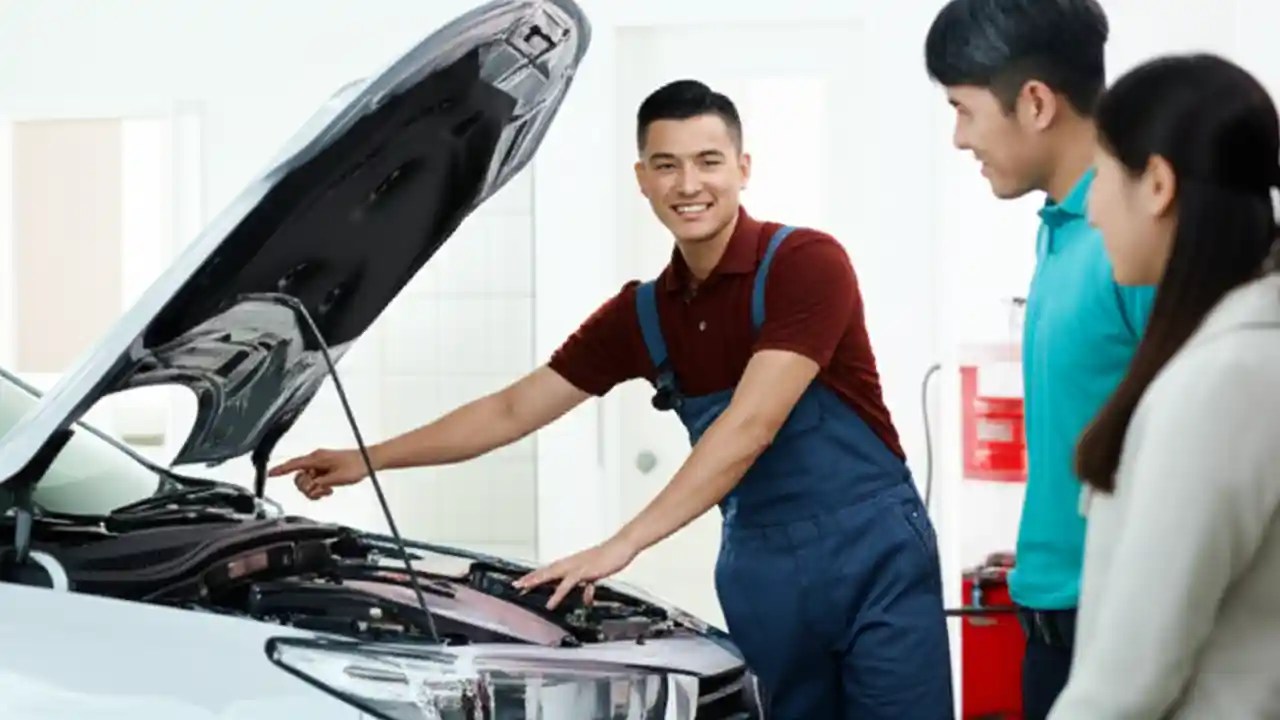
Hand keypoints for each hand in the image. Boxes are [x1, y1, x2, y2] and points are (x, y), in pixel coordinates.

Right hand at [267, 448, 371, 499]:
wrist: (369, 461)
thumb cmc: (356, 466)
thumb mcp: (337, 478)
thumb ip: (320, 483)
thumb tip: (310, 487)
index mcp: (317, 459)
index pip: (294, 464)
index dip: (281, 470)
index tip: (270, 474)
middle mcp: (316, 460)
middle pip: (299, 477)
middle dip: (307, 488)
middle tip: (321, 491)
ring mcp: (321, 464)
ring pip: (308, 481)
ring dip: (315, 489)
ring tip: (328, 490)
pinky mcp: (326, 469)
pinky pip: (315, 480)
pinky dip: (319, 487)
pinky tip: (329, 489)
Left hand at [513, 536, 639, 609]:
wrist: (621, 547)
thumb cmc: (610, 558)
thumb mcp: (597, 576)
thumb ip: (589, 587)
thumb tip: (586, 598)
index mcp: (572, 563)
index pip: (550, 569)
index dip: (537, 575)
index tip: (525, 580)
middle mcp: (570, 562)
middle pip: (546, 570)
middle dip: (530, 578)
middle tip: (515, 584)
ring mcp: (575, 565)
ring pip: (551, 574)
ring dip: (536, 581)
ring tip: (523, 588)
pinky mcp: (583, 571)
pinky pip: (567, 584)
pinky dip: (557, 594)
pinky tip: (550, 603)